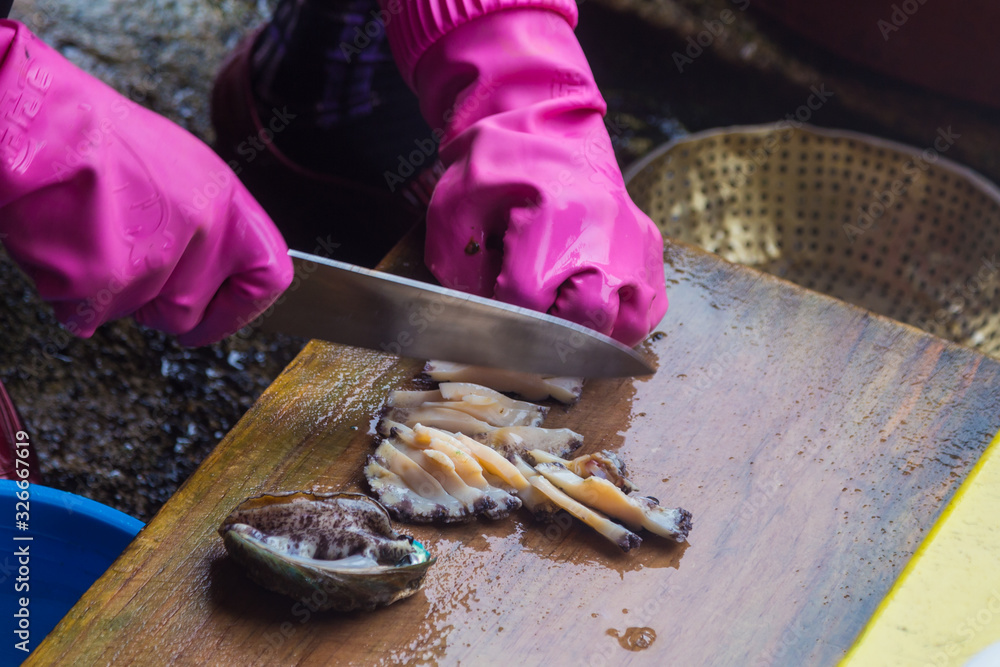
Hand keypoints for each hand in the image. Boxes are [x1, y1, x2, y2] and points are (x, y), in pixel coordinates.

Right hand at [0, 20, 291, 345]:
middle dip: (153, 307)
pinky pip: (86, 315)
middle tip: (122, 266)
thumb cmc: (98, 141)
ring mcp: (155, 258)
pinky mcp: (106, 280)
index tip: (212, 319)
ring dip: (107, 294)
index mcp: (226, 201)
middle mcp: (202, 229)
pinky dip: (67, 294)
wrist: (38, 124)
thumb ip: (205, 224)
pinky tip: (61, 247)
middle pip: (188, 311)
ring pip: (135, 313)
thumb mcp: (180, 172)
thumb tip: (209, 271)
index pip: (270, 276)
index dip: (241, 310)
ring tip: (86, 236)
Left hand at [403, 7, 666, 345]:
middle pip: (586, 318)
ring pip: (624, 322)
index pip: (529, 299)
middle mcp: (604, 232)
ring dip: (590, 333)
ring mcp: (634, 241)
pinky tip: (593, 311)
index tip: (493, 315)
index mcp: (551, 216)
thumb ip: (459, 269)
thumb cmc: (497, 166)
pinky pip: (647, 307)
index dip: (504, 317)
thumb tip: (481, 318)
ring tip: (562, 318)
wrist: (546, 124)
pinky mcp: (650, 246)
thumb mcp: (454, 208)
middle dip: (551, 332)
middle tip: (530, 320)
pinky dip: (621, 320)